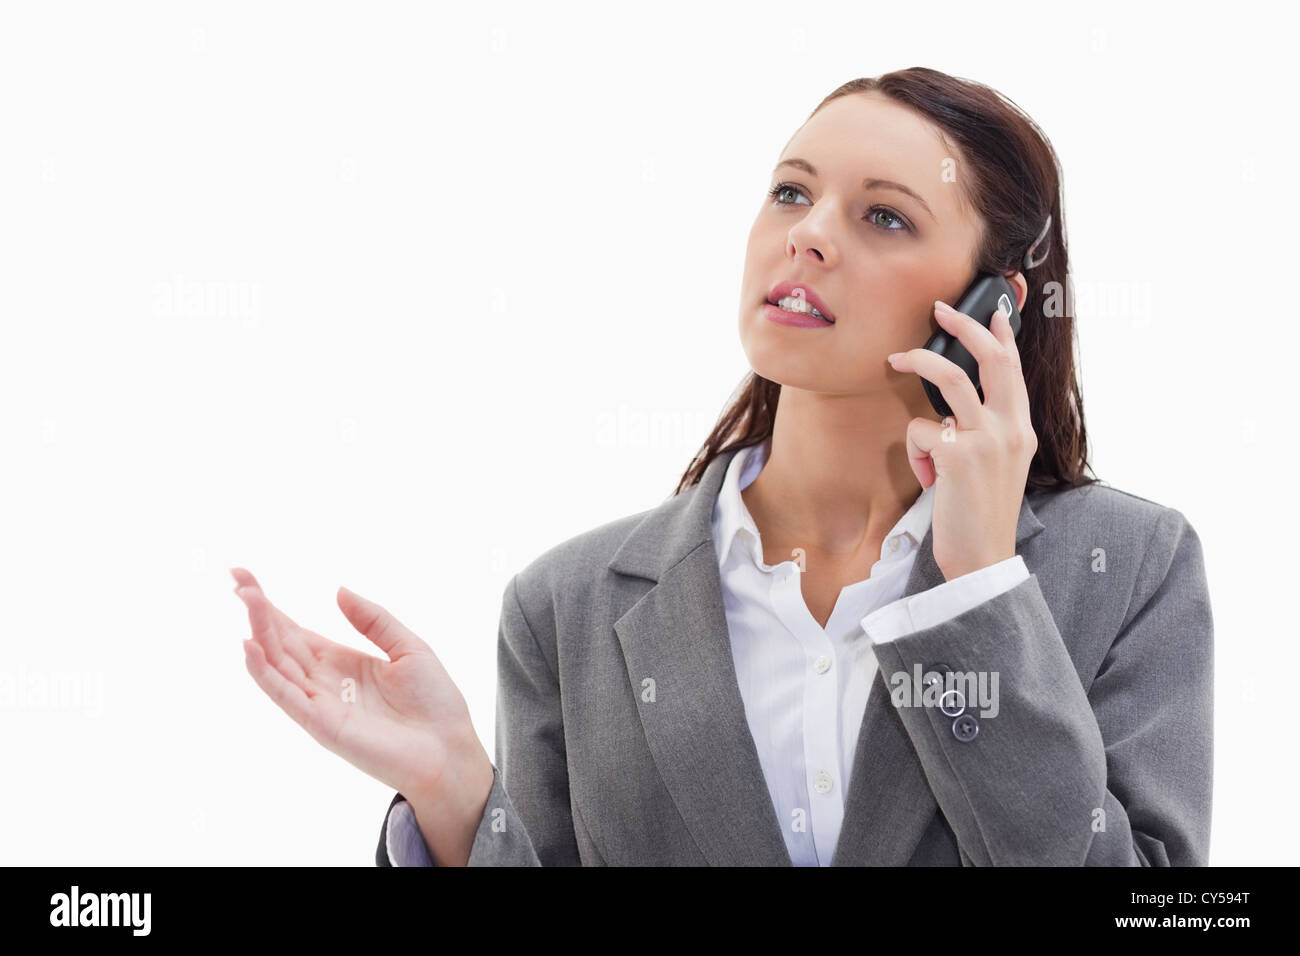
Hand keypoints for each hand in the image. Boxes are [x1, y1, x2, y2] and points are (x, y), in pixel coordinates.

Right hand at [232, 567, 487, 803]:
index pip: (294, 631)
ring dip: (258, 632)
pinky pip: (286, 697)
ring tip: (246, 597)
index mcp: (340, 662)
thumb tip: (338, 589)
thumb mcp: (409, 647)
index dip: (269, 607)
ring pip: (277, 664)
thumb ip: (374, 620)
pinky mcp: (321, 725)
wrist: (450, 750)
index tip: (244, 575)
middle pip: (279, 642)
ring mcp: (319, 704)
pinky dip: (265, 673)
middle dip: (258, 611)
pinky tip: (250, 648)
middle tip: (238, 577)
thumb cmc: (434, 703)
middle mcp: (322, 682)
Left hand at [885, 299, 1037, 581]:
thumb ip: (986, 432)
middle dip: (962, 325)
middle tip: (937, 309)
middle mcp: (1011, 429)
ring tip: (895, 360)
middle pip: (990, 357)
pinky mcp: (959, 454)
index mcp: (1021, 430)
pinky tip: (928, 479)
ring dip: (917, 360)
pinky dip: (916, 452)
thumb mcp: (995, 466)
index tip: (992, 309)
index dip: (1002, 335)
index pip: (1014, 370)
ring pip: (949, 377)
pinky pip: (921, 429)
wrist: (982, 558)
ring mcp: (987, 439)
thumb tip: (952, 408)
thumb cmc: (979, 514)